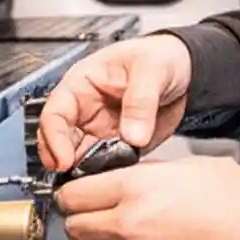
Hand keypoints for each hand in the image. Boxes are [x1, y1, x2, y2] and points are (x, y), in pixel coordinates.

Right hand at [38, 35, 192, 171]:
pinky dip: (107, 174)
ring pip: (79, 157)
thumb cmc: (159, 56)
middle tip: (72, 179)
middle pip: (59, 140)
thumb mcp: (151, 69)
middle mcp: (86, 110)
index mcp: (81, 84)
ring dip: (83, 171)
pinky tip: (113, 179)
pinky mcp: (117, 145)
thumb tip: (133, 136)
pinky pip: (106, 164)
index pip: (55, 113)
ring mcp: (100, 130)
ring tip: (94, 182)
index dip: (54, 138)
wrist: (185, 70)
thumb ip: (141, 101)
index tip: (63, 160)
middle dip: (61, 161)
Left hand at [55, 155, 239, 239]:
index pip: (75, 194)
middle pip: (76, 227)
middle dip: (85, 220)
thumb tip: (135, 177)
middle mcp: (129, 227)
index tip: (77, 195)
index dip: (74, 193)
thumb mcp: (194, 167)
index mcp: (137, 189)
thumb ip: (153, 173)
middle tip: (101, 216)